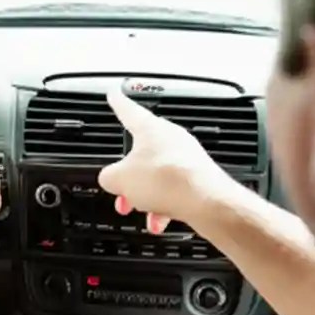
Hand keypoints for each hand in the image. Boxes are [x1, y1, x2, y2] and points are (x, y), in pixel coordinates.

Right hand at [98, 89, 232, 233]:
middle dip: (129, 176)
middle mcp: (171, 139)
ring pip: (157, 175)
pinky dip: (163, 205)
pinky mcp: (199, 178)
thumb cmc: (168, 181)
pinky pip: (174, 190)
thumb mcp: (119, 179)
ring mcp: (187, 158)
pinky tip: (158, 220)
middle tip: (119, 188)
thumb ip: (108, 176)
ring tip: (140, 210)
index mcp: (150, 129)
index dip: (118, 103)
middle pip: (141, 154)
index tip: (114, 94)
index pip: (128, 110)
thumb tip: (110, 180)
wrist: (206, 202)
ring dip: (145, 194)